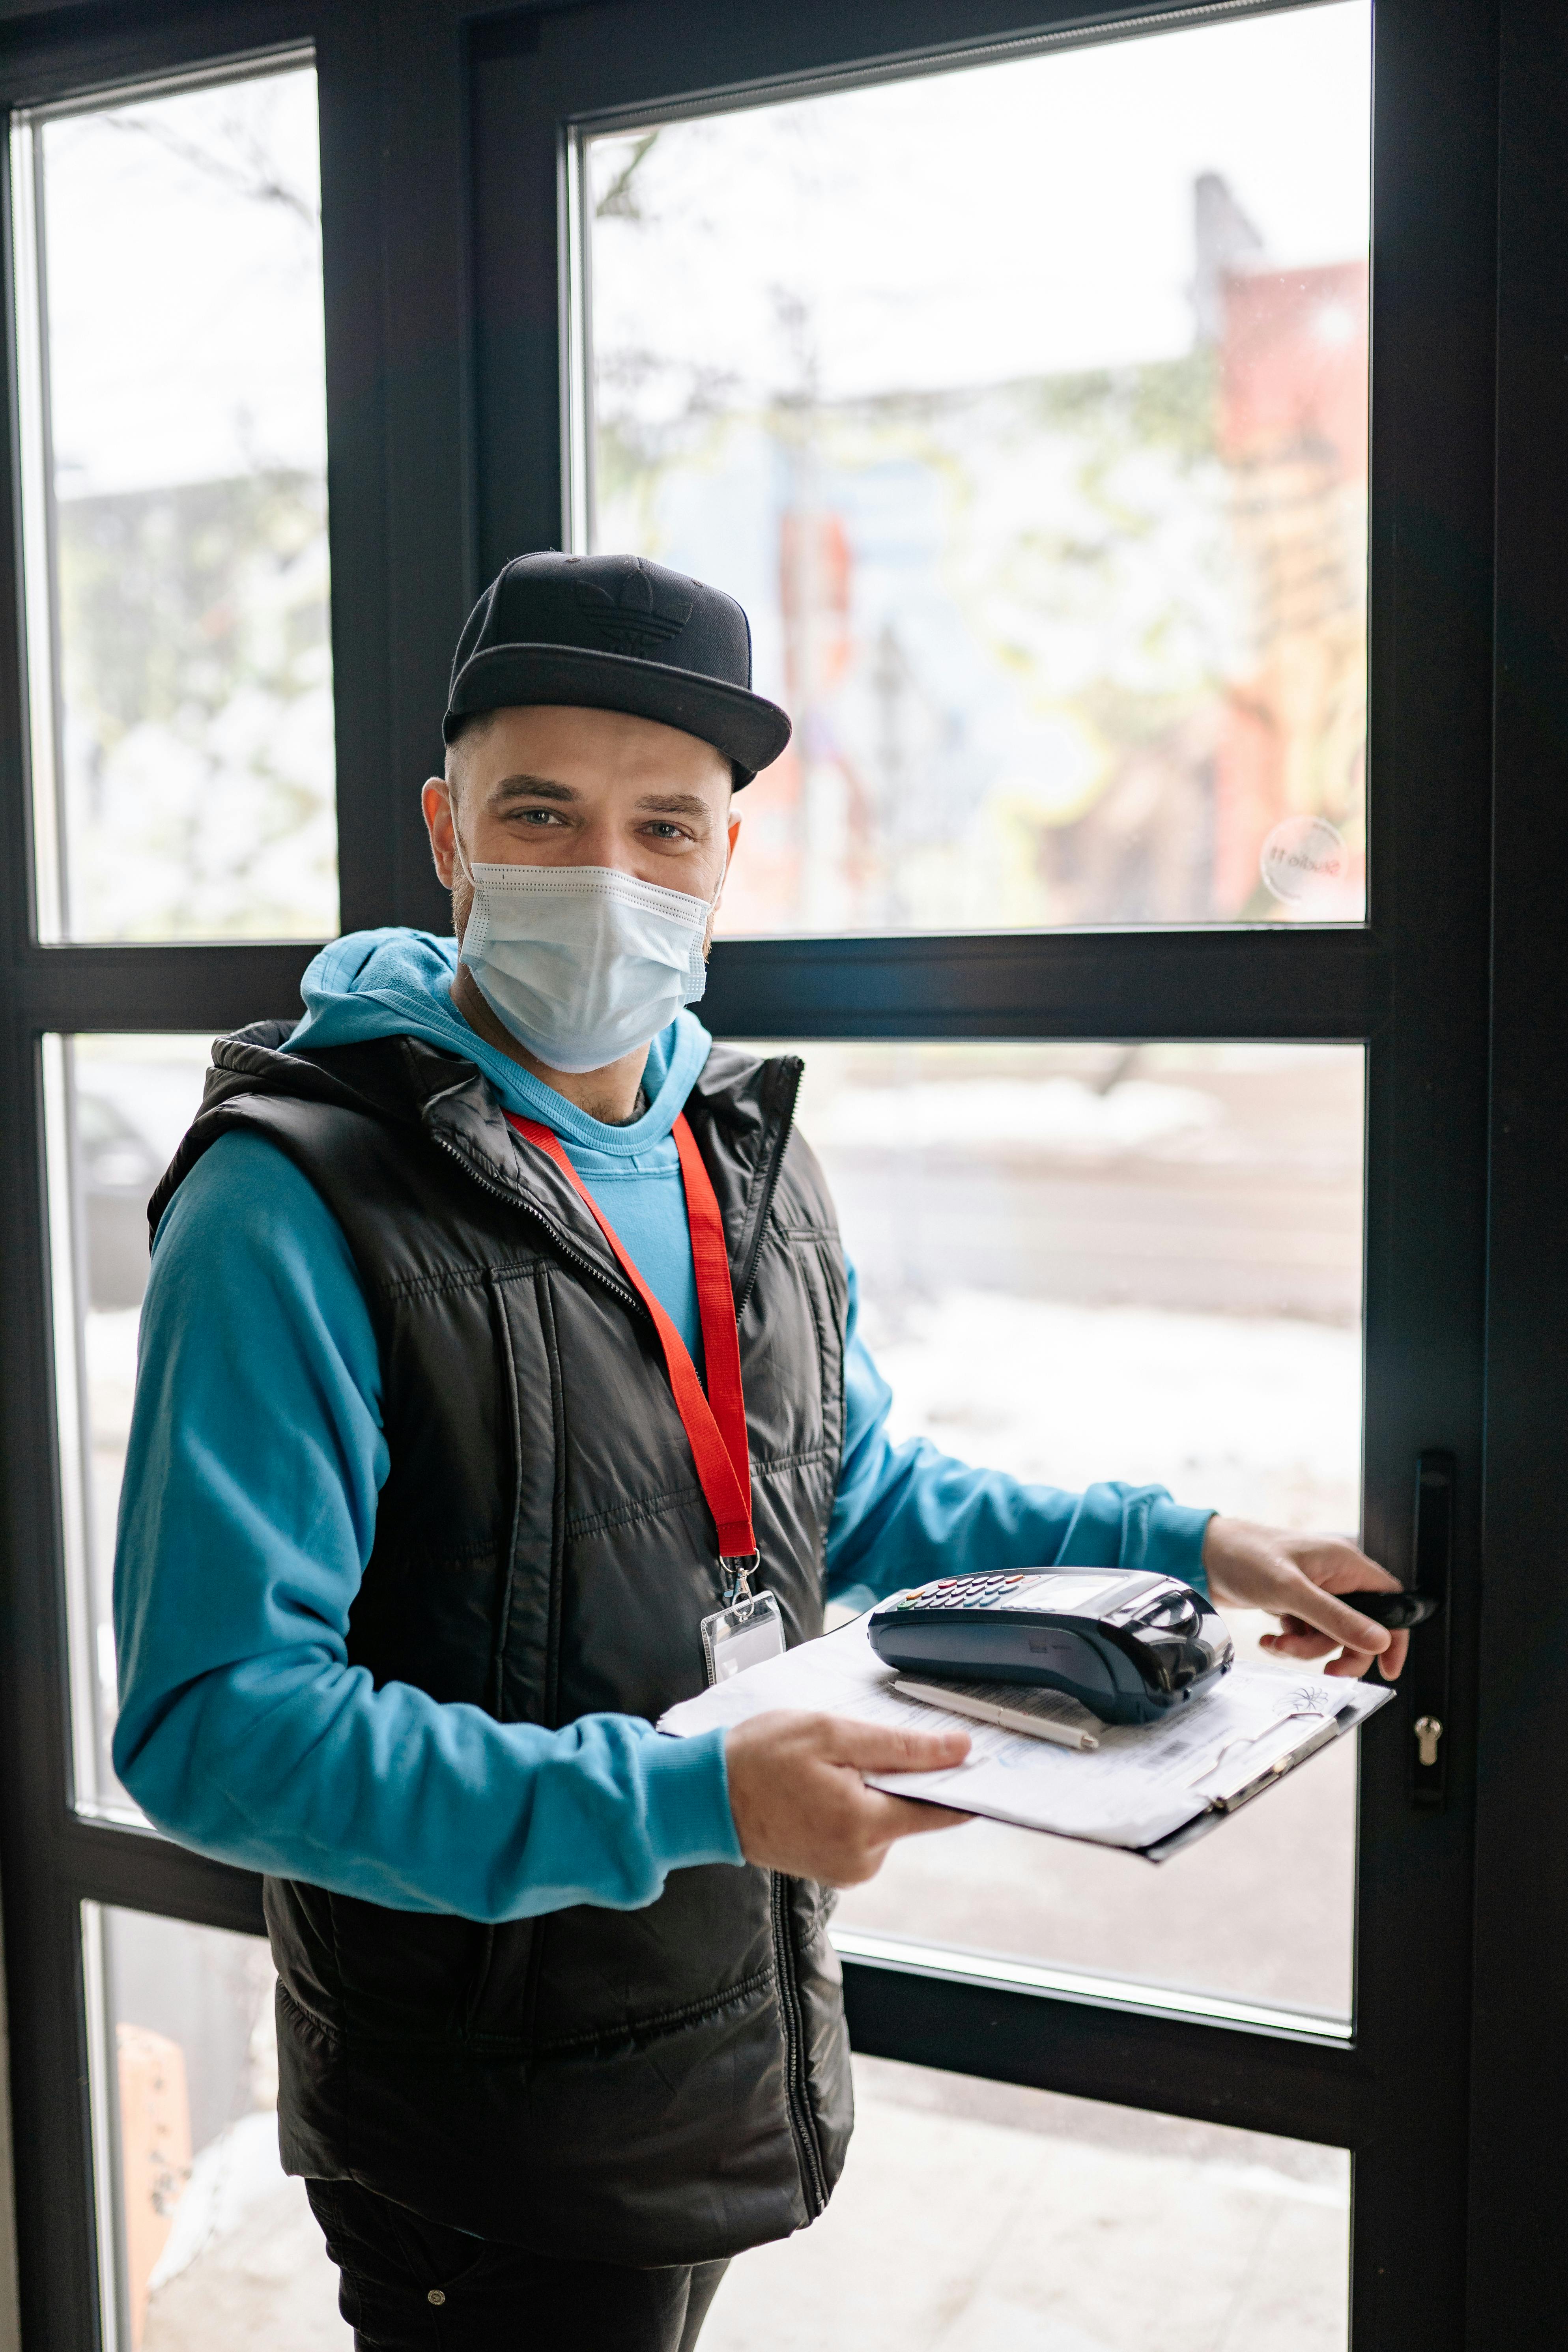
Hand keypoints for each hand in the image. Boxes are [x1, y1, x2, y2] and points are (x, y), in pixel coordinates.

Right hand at [725, 1710, 971, 1883]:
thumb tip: (958, 1750)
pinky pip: (864, 1833)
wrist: (706, 1796)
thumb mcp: (832, 1734)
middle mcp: (861, 1859)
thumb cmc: (760, 1757)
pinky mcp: (833, 1870)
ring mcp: (846, 1870)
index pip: (941, 1811)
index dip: (961, 1782)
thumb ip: (901, 1746)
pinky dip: (854, 1808)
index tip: (977, 1761)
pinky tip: (822, 1789)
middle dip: (898, 1777)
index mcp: (864, 1825)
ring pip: (886, 1820)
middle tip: (860, 1748)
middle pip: (910, 1812)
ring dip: (872, 1791)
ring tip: (828, 1770)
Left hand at [1202, 1516, 1407, 1681]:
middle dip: (1340, 1651)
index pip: (1391, 1601)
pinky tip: (1271, 1637)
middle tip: (1328, 1672)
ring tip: (1280, 1642)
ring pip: (1331, 1636)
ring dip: (1306, 1648)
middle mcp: (1336, 1577)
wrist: (1203, 1557)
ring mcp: (1316, 1591)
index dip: (1395, 1634)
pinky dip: (1291, 1642)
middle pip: (1361, 1628)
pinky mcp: (1296, 1603)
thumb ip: (1336, 1618)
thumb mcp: (1292, 1591)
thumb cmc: (1244, 1557)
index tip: (1388, 1666)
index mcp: (1346, 1563)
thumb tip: (1379, 1641)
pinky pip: (1307, 1634)